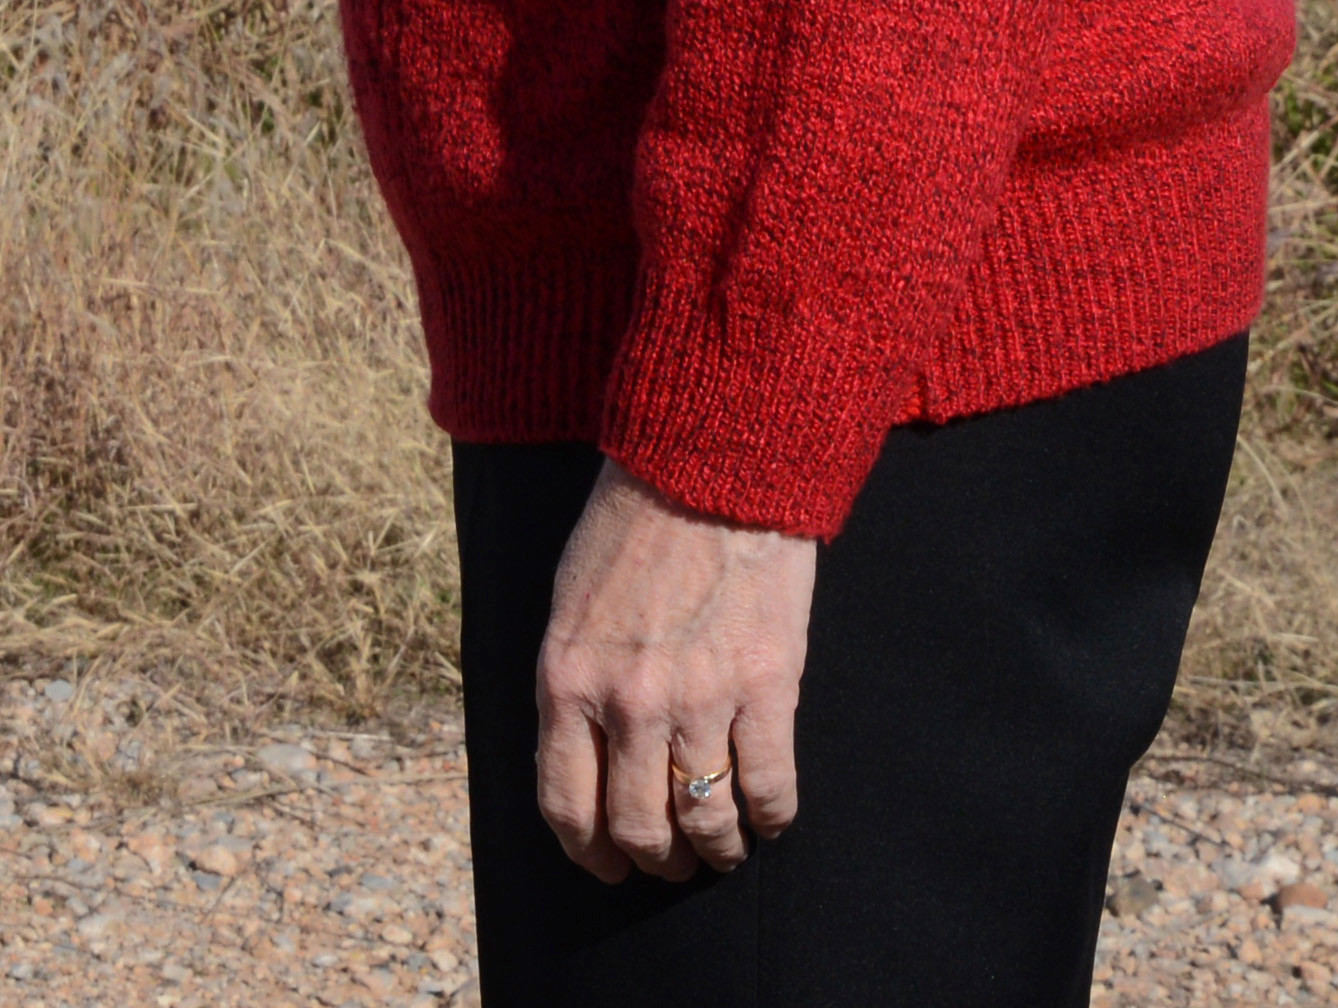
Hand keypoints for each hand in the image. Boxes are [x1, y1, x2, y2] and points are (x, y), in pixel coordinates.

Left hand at [536, 461, 814, 884]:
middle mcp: (627, 704)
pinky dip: (772, 817)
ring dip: (716, 850)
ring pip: (706, 819)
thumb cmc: (631, 530)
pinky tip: (770, 817)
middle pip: (639, 828)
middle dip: (657, 862)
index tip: (608, 866)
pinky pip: (769, 786)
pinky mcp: (766, 686)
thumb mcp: (568, 608)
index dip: (589, 853)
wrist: (707, 470)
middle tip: (674, 864)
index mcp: (566, 682)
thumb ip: (573, 686)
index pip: (566, 805)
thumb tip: (585, 760)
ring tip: (724, 850)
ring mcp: (700, 699)